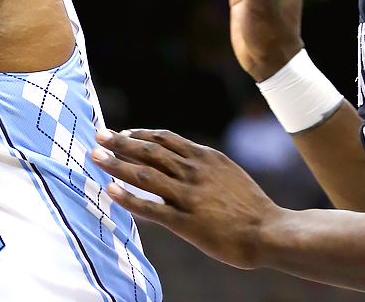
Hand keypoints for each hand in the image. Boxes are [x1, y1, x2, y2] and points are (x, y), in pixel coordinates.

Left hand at [93, 128, 280, 269]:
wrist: (269, 231)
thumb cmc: (251, 207)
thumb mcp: (229, 173)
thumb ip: (204, 167)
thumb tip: (182, 162)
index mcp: (205, 157)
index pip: (165, 139)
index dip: (140, 135)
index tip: (123, 133)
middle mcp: (194, 171)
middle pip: (149, 151)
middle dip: (121, 142)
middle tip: (99, 136)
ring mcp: (188, 196)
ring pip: (144, 174)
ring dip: (117, 164)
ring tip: (95, 157)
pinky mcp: (185, 222)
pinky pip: (150, 208)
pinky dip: (128, 198)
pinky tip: (110, 191)